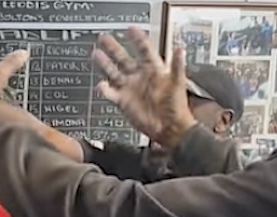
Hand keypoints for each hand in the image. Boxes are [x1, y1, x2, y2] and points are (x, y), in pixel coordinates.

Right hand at [92, 27, 196, 147]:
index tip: (130, 29)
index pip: (144, 50)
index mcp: (154, 70)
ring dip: (105, 63)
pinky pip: (110, 93)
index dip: (137, 39)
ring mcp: (130, 89)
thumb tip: (180, 49)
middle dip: (114, 48)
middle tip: (104, 37)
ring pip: (114, 72)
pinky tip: (100, 85)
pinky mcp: (123, 101)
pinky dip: (104, 89)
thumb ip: (177, 65)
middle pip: (124, 58)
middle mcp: (140, 77)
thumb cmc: (176, 106)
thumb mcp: (178, 83)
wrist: (169, 128)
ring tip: (96, 53)